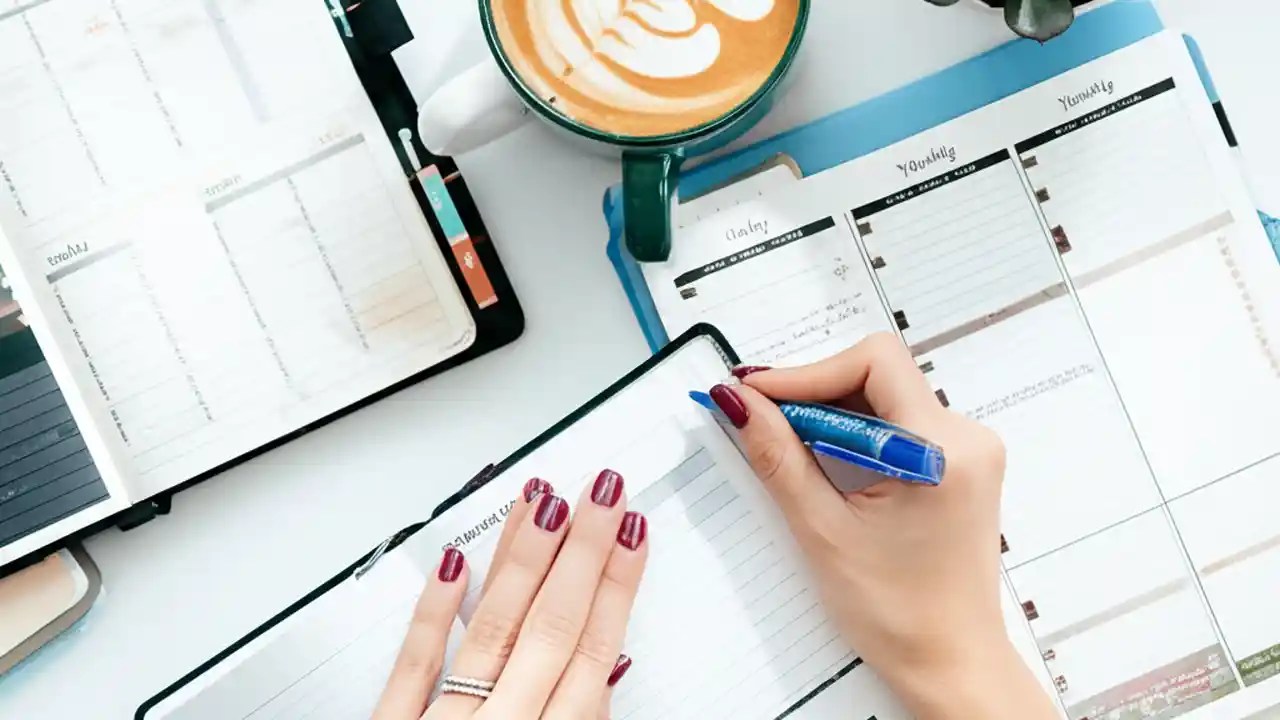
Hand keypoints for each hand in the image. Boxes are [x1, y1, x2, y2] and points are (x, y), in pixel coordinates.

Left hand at [372, 473, 648, 719]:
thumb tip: (607, 671)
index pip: (593, 652)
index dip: (616, 585)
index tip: (630, 532)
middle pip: (552, 627)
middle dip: (582, 552)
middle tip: (600, 494)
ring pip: (491, 628)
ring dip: (521, 559)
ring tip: (542, 503)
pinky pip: (415, 663)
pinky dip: (434, 610)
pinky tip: (454, 562)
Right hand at [707, 334, 1055, 719]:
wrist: (951, 663)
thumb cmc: (899, 613)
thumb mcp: (824, 530)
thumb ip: (778, 457)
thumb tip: (738, 402)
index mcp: (943, 450)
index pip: (872, 363)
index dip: (806, 372)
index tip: (754, 392)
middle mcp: (966, 438)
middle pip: (878, 374)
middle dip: (813, 390)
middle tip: (757, 416)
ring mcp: (967, 451)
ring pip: (885, 396)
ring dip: (831, 411)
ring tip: (785, 443)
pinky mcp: (958, 466)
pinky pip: (898, 423)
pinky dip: (854, 431)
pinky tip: (822, 459)